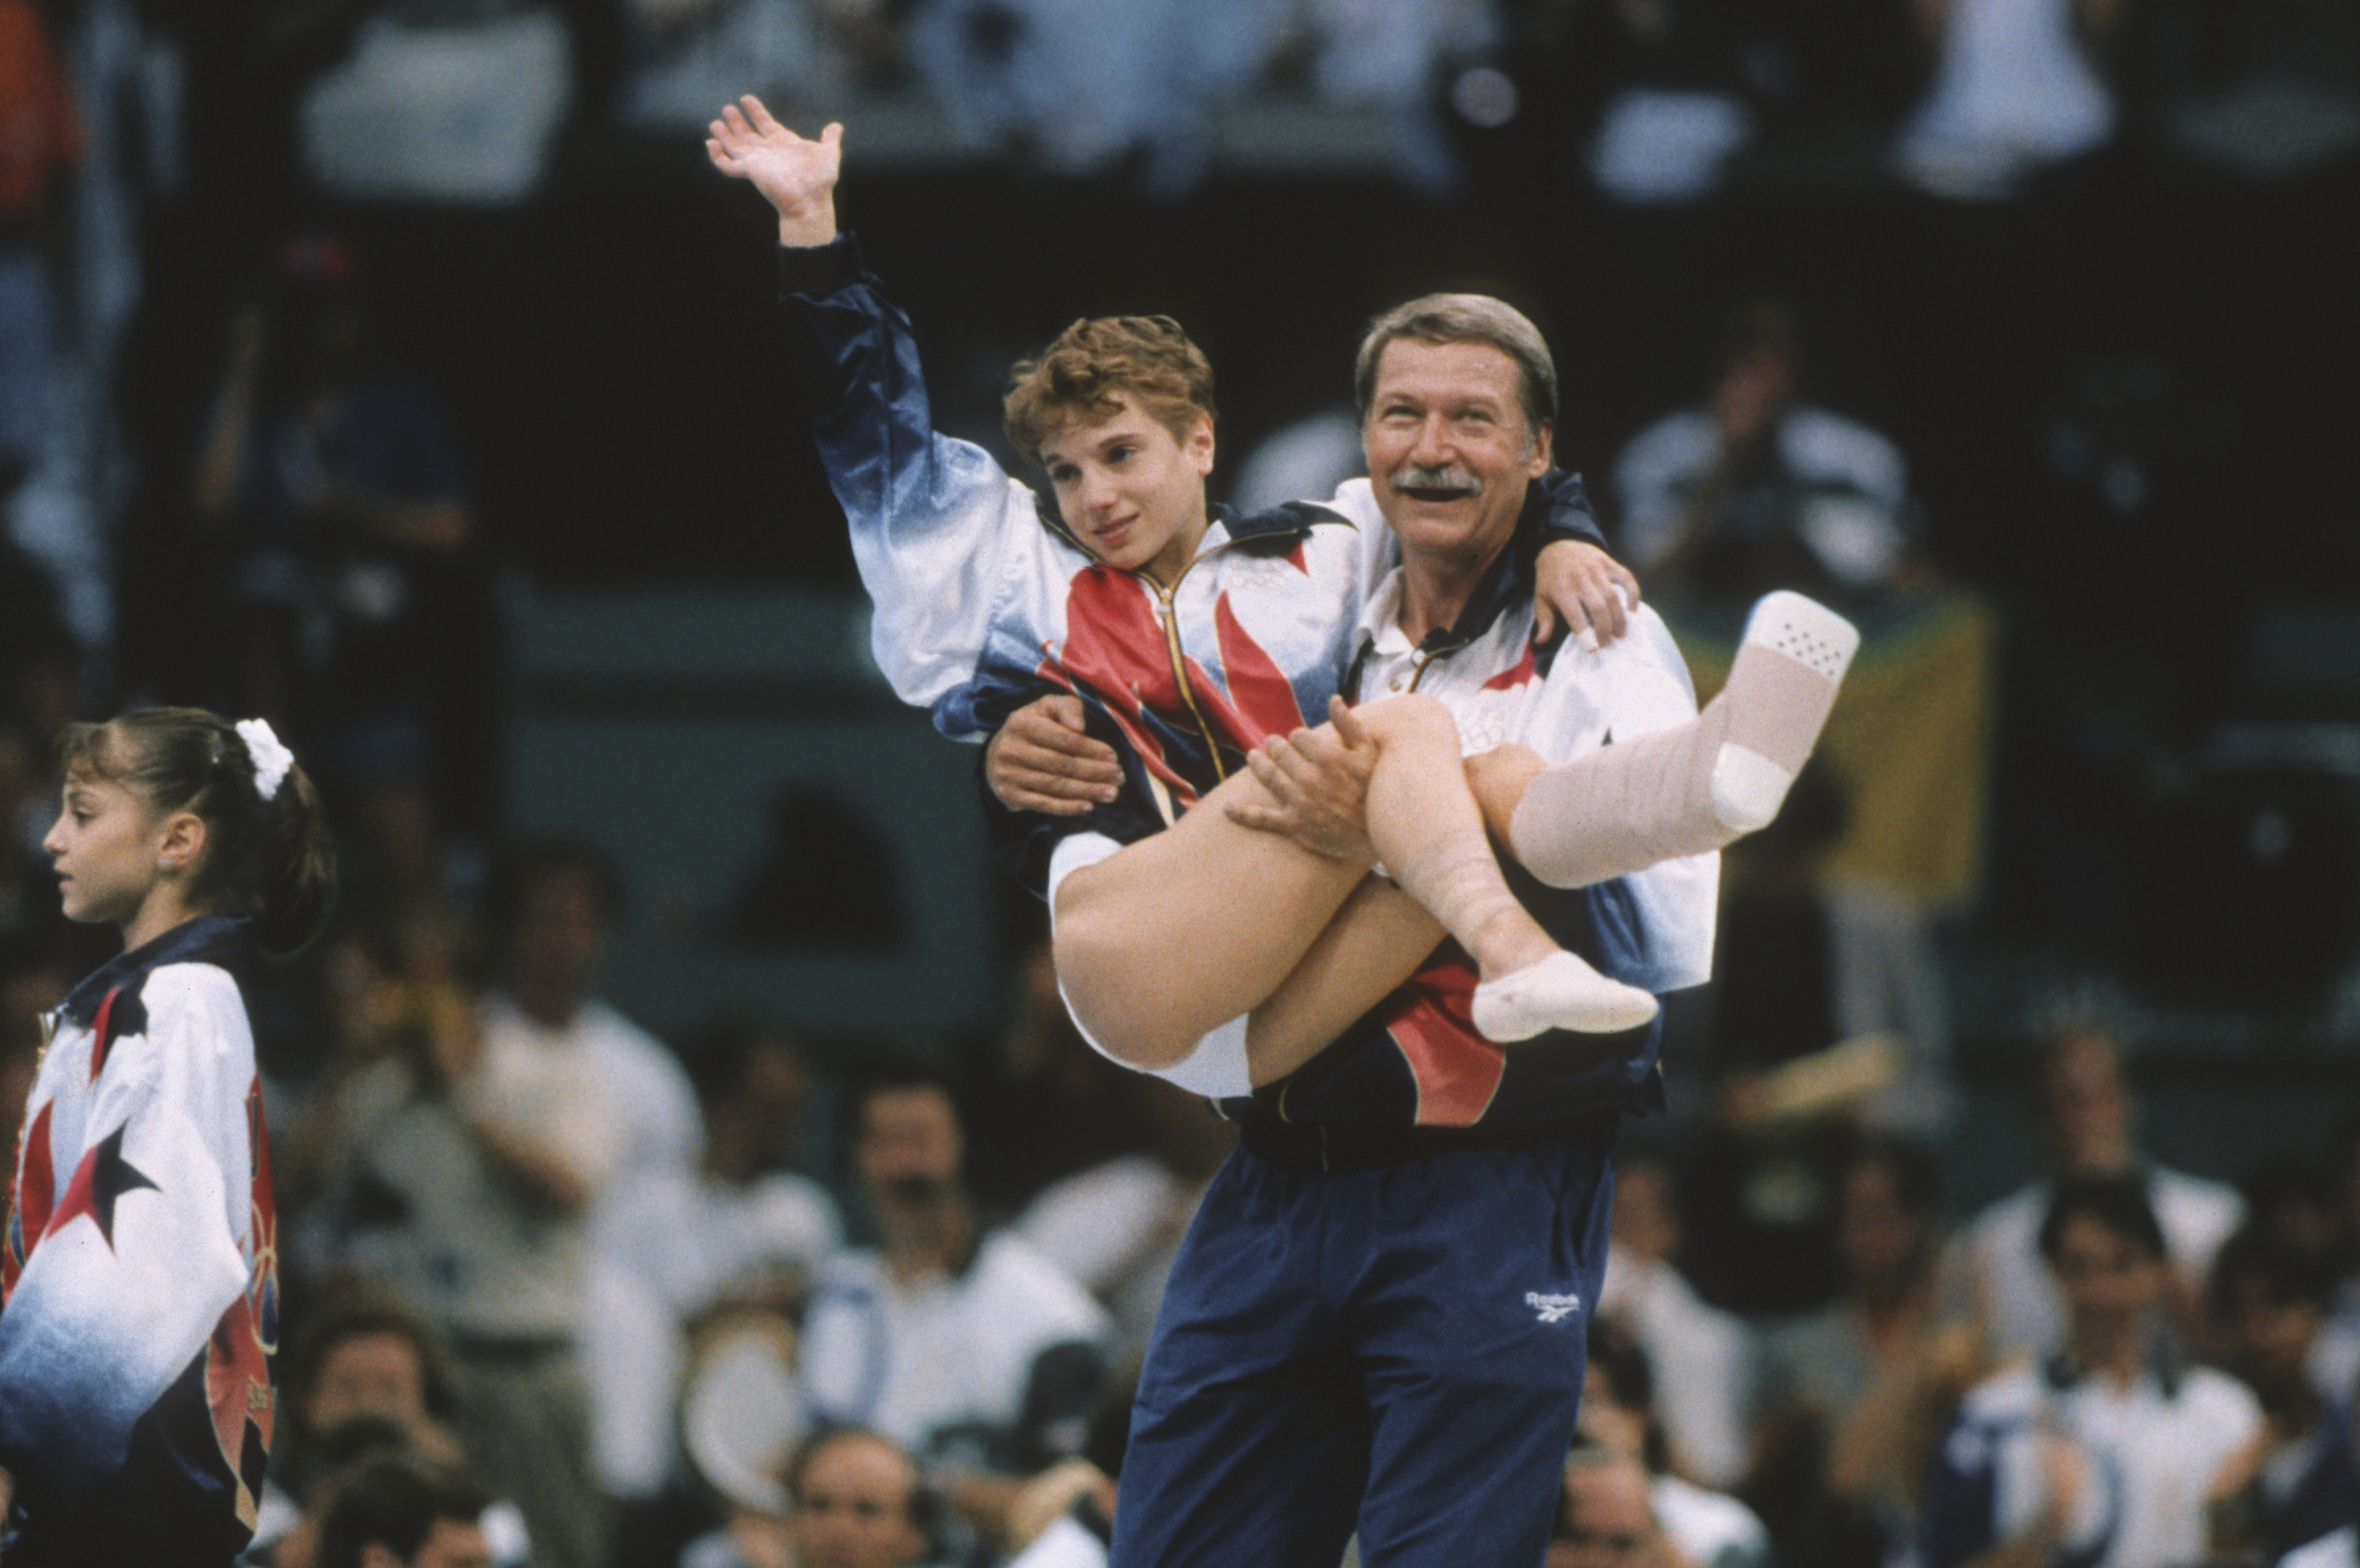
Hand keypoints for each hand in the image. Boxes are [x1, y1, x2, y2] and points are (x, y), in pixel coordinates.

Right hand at [706, 95, 842, 246]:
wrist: (811, 201)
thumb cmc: (820, 180)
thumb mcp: (829, 154)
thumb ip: (831, 138)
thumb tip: (836, 126)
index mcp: (783, 143)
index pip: (765, 123)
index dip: (756, 111)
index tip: (746, 98)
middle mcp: (768, 151)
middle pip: (747, 133)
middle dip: (737, 121)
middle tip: (727, 108)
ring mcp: (757, 162)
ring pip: (735, 146)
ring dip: (724, 135)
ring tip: (715, 122)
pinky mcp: (750, 171)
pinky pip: (728, 166)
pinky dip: (717, 157)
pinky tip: (711, 144)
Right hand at [986, 695, 1121, 814]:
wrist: (996, 752)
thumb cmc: (1033, 725)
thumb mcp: (1048, 707)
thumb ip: (1068, 708)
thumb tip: (1080, 728)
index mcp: (1022, 724)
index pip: (1064, 739)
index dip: (1091, 749)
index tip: (1113, 757)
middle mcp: (1012, 749)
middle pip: (1062, 764)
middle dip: (1094, 772)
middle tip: (1119, 777)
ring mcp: (1008, 775)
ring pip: (1055, 786)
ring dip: (1087, 791)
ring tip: (1111, 793)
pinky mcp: (1009, 795)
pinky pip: (1043, 804)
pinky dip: (1067, 807)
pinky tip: (1088, 806)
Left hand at [1226, 697, 1377, 862]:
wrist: (1382, 833)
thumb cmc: (1378, 788)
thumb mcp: (1370, 752)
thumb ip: (1350, 724)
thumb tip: (1333, 699)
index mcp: (1327, 756)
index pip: (1299, 736)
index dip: (1299, 736)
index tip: (1301, 740)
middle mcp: (1309, 777)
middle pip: (1280, 752)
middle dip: (1274, 745)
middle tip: (1270, 743)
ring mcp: (1299, 802)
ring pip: (1268, 777)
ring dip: (1256, 764)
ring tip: (1251, 757)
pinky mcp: (1294, 825)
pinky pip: (1263, 818)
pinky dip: (1243, 814)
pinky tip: (1228, 809)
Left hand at [1534, 540, 1638, 648]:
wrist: (1558, 545)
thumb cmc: (1550, 577)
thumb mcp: (1540, 597)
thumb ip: (1544, 620)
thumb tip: (1541, 641)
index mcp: (1561, 589)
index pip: (1575, 615)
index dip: (1585, 633)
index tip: (1592, 649)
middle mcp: (1580, 578)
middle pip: (1598, 607)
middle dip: (1605, 629)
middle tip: (1607, 643)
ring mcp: (1596, 569)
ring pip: (1613, 596)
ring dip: (1619, 618)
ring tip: (1620, 633)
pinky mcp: (1609, 563)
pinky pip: (1626, 578)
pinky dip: (1633, 593)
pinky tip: (1632, 609)